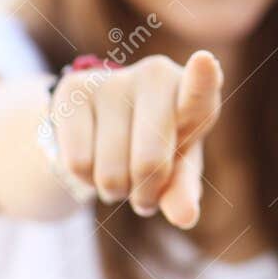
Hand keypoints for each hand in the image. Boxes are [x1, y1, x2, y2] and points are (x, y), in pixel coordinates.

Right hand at [48, 50, 222, 227]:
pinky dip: (85, 179)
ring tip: (120, 170)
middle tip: (145, 188)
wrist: (105, 123)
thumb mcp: (178, 168)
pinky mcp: (73, 90)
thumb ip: (184, 190)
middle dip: (145, 192)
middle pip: (149, 163)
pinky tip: (93, 158)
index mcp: (193, 92)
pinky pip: (78, 163)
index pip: (199, 90)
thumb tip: (185, 217)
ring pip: (110, 171)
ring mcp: (112, 80)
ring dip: (115, 189)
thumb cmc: (158, 145)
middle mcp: (156, 75)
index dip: (203, 78)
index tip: (205, 61)